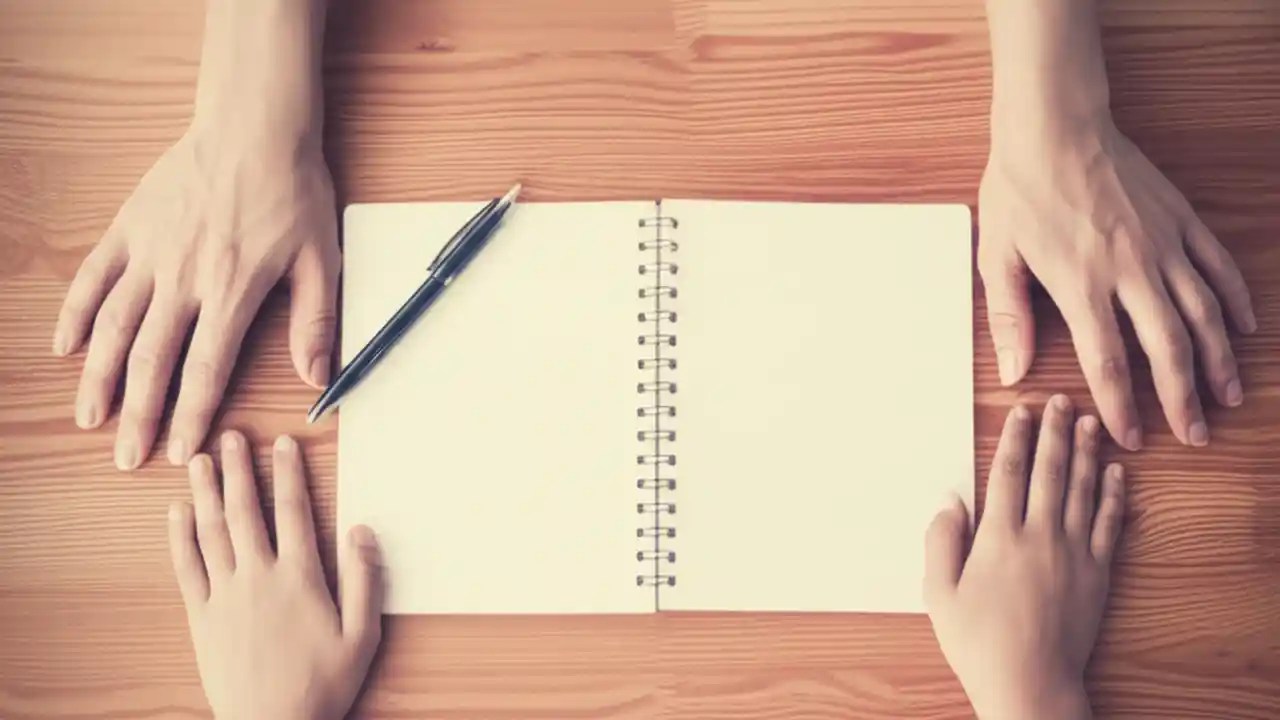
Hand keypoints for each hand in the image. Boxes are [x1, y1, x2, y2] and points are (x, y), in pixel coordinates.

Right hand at [53, 128, 338, 469]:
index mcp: (233, 290)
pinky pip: (93, 276)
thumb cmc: (293, 190)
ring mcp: (150, 251)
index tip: (177, 452)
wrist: (255, 125)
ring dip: (99, 376)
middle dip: (138, 414)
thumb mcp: (322, 257)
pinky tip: (67, 347)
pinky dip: (76, 312)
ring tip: (89, 416)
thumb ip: (315, 321)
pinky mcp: (129, 227)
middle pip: (152, 360)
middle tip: (125, 456)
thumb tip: (317, 378)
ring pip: (115, 325)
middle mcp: (184, 277)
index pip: (206, 369)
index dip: (190, 416)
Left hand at [168, 432, 381, 719]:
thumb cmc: (322, 685)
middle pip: (246, 511)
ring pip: (212, 532)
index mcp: (299, 578)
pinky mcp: (201, 617)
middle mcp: (258, 578)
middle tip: (232, 436)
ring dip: (205, 492)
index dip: (288, 473)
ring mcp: (225, 596)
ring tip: (200, 459)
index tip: (284, 443)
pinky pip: (187, 567)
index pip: (293, 512)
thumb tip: (362, 530)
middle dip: (239, 470)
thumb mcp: (362, 636)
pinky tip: (176, 512)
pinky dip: (180, 536)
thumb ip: (364, 580)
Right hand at [924, 396, 1123, 719]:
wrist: (1029, 684)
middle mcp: (1039, 536)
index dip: (1016, 438)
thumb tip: (950, 501)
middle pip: (1050, 471)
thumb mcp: (939, 593)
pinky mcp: (1097, 573)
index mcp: (997, 538)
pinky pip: (1109, 524)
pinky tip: (1116, 473)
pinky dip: (1113, 495)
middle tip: (1060, 401)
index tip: (1022, 412)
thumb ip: (941, 541)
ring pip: (1082, 490)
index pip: (1008, 473)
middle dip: (1055, 432)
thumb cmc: (978, 643)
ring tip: (1089, 422)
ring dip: (1086, 452)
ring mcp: (1073, 553)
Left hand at [979, 118, 1254, 449]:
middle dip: (1182, 398)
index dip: (1123, 405)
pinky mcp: (1180, 219)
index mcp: (1079, 283)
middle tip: (1195, 435)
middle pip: (1167, 347)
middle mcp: (1128, 269)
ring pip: (1203, 313)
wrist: (1054, 126)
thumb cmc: (1018, 190)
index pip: (1107, 360)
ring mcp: (1161, 243)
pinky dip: (1236, 300)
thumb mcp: (996, 256)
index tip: (1133, 437)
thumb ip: (1009, 318)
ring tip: (1228, 397)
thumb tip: (1013, 373)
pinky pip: (1218, 266)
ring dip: (1219, 360)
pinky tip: (1245, 329)